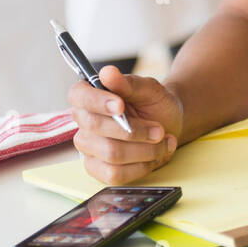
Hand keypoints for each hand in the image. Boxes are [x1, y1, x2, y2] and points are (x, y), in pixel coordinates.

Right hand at [69, 67, 184, 184]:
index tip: (121, 105)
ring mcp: (88, 147)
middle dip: (134, 131)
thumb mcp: (149, 89)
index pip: (78, 96)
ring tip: (162, 141)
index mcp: (89, 95)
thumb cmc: (155, 104)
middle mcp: (84, 121)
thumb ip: (128, 83)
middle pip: (96, 128)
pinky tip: (154, 156)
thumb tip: (107, 72)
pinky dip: (140, 167)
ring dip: (144, 150)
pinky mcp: (97, 168)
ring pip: (111, 154)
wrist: (169, 125)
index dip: (97, 102)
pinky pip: (114, 174)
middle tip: (159, 129)